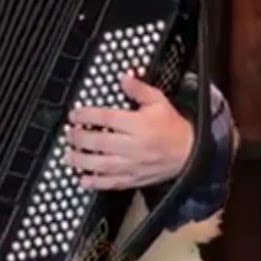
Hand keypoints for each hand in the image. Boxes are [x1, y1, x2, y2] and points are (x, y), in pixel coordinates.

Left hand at [64, 72, 193, 189]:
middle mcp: (134, 145)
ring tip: (68, 156)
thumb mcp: (159, 103)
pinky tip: (83, 180)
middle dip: (80, 138)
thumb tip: (124, 77)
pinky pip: (113, 183)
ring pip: (103, 165)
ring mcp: (134, 164)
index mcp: (139, 125)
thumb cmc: (173, 128)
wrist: (192, 153)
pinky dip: (96, 183)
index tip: (74, 114)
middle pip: (100, 142)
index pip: (107, 118)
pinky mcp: (135, 178)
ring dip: (82, 161)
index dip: (87, 115)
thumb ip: (139, 90)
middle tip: (69, 134)